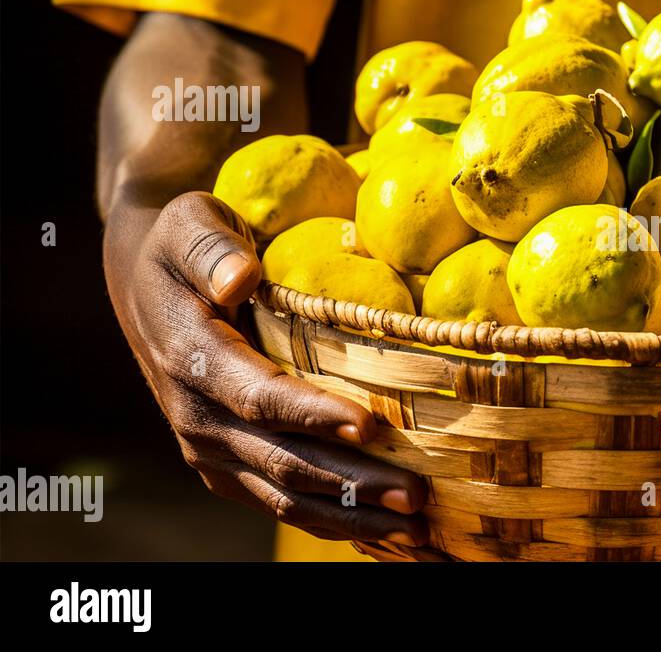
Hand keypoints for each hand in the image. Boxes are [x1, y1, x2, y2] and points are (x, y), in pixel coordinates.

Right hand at [109, 191, 428, 545]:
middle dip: (351, 482)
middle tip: (416, 495)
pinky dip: (331, 522)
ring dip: (349, 516)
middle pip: (282, 460)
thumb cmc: (186, 245)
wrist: (148, 282)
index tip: (369, 425)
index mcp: (192, 357)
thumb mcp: (191, 223)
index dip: (313, 415)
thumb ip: (211, 247)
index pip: (259, 397)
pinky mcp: (226, 466)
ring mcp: (209, 449)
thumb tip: (239, 278)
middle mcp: (197, 415)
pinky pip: (279, 501)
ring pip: (283, 495)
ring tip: (415, 528)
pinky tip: (383, 532)